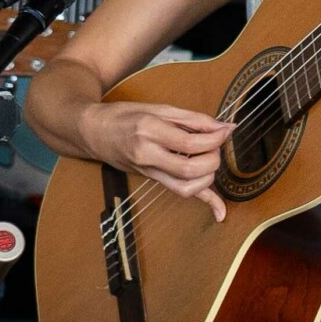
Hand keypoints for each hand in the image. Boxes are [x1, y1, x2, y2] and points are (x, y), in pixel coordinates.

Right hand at [81, 101, 235, 221]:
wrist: (95, 133)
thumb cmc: (124, 116)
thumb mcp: (159, 109)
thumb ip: (193, 119)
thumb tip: (225, 126)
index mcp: (149, 131)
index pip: (189, 143)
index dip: (214, 139)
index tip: (225, 131)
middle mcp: (147, 155)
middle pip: (189, 169)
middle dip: (212, 158)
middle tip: (215, 145)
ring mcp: (148, 172)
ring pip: (186, 187)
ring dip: (209, 176)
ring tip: (209, 159)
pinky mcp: (153, 180)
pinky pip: (181, 194)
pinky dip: (205, 203)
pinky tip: (220, 212)